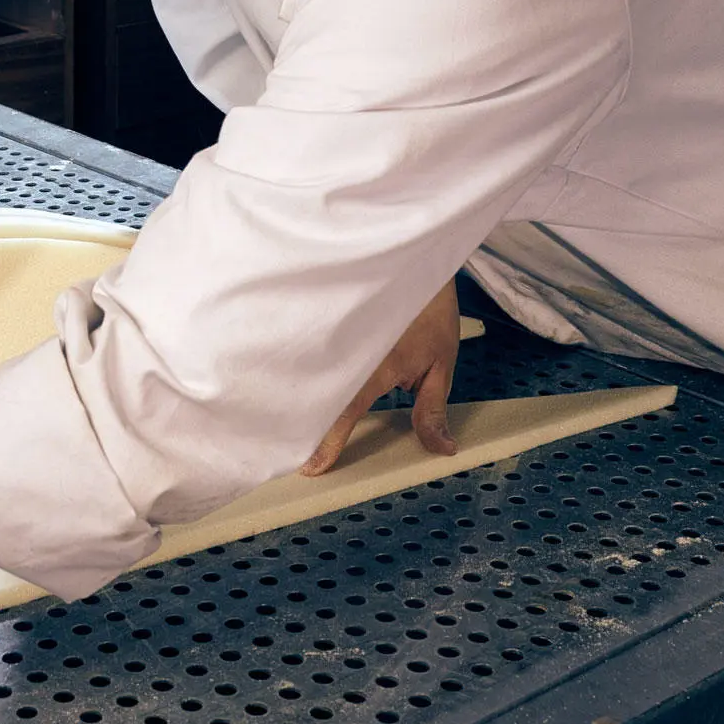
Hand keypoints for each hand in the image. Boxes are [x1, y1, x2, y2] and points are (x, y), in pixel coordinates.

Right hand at [299, 279, 460, 475]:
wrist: (413, 257)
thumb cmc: (429, 310)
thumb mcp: (441, 362)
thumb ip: (433, 408)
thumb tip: (441, 448)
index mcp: (376, 366)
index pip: (345, 411)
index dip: (328, 441)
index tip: (312, 466)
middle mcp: (348, 352)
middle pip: (316, 397)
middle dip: (303, 429)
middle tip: (292, 456)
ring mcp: (332, 336)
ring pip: (307, 376)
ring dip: (297, 403)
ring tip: (282, 429)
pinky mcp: (323, 323)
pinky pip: (308, 356)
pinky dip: (299, 377)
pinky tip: (288, 393)